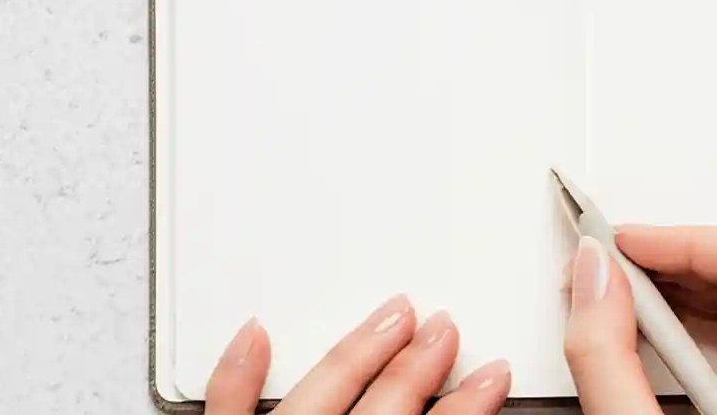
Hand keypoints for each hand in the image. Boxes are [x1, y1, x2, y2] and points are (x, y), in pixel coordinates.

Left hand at [204, 295, 510, 414]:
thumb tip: (462, 411)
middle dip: (421, 360)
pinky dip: (239, 372)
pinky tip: (256, 332)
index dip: (470, 402)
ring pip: (321, 392)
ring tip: (395, 312)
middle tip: (446, 326)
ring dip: (360, 350)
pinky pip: (223, 411)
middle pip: (384, 403)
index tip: (494, 375)